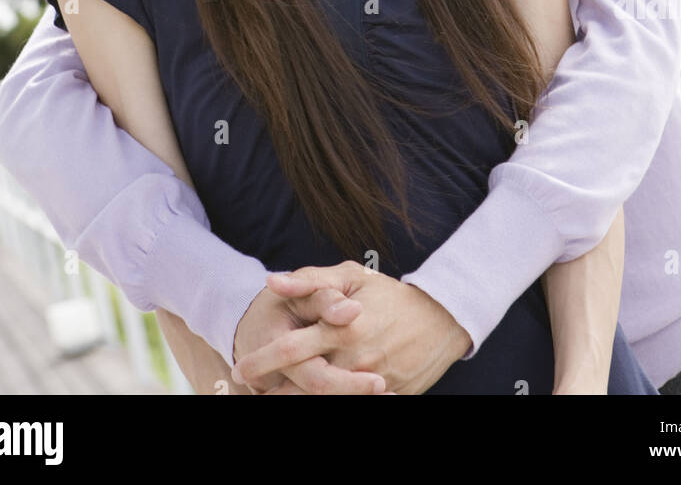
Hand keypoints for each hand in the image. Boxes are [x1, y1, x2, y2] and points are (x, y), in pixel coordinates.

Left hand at [231, 260, 472, 394]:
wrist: (441, 318)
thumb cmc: (389, 295)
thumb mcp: (352, 276)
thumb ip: (310, 279)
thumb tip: (271, 281)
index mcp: (342, 328)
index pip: (291, 349)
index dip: (262, 361)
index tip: (239, 366)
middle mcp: (355, 359)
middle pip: (304, 386)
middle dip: (274, 392)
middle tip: (252, 389)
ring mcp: (372, 383)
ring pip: (326, 400)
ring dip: (298, 400)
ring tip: (277, 396)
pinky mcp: (389, 397)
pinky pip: (352, 405)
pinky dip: (330, 403)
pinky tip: (314, 397)